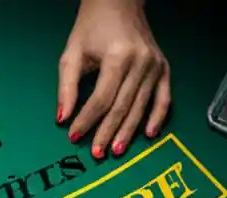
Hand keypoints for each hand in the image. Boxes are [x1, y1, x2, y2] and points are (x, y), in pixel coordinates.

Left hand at [57, 0, 170, 158]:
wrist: (118, 3)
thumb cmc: (91, 28)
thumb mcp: (72, 53)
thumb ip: (67, 87)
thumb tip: (62, 119)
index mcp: (118, 56)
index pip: (101, 98)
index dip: (87, 120)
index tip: (74, 137)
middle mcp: (141, 62)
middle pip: (122, 106)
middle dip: (107, 132)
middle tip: (97, 154)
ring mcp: (155, 66)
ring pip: (141, 107)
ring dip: (128, 132)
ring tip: (116, 151)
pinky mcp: (164, 68)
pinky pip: (164, 98)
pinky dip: (157, 118)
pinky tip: (148, 135)